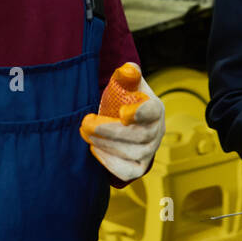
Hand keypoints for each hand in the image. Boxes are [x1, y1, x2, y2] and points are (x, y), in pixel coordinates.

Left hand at [82, 68, 165, 182]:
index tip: (122, 113)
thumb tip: (128, 69)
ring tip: (86, 133)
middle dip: (109, 131)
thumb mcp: (125, 84)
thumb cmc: (124, 100)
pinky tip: (95, 149)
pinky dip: (110, 162)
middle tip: (85, 123)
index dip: (140, 113)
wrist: (123, 123)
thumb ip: (126, 74)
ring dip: (105, 144)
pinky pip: (127, 171)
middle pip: (138, 136)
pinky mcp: (139, 167)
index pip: (152, 111)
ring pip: (131, 153)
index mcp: (155, 109)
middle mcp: (156, 132)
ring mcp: (149, 151)